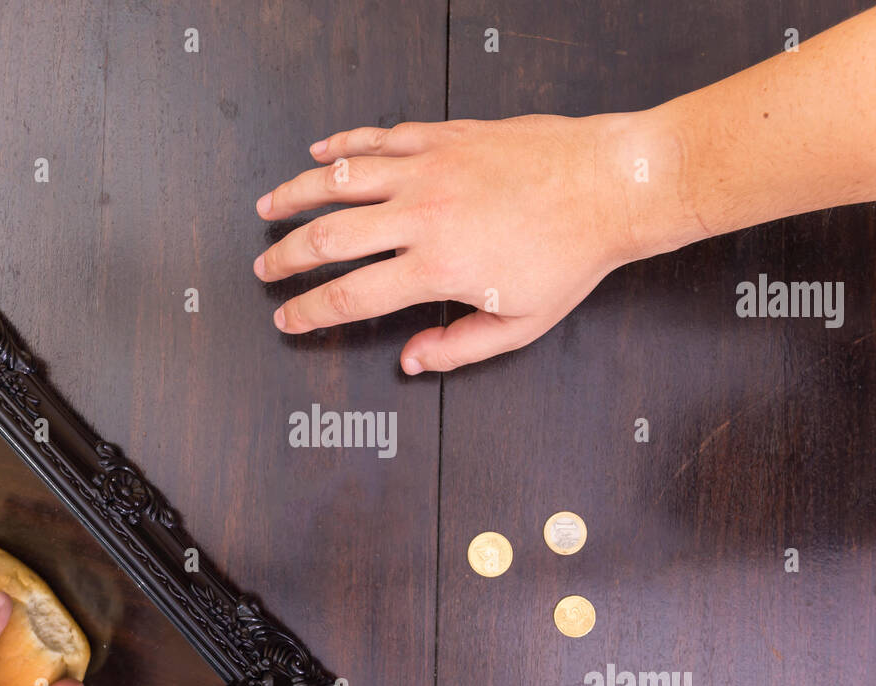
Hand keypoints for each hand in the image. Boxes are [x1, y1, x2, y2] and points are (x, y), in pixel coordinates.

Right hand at [254, 112, 688, 373]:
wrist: (611, 185)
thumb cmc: (572, 253)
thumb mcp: (522, 324)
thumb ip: (459, 347)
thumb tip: (412, 360)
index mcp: (438, 267)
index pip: (350, 297)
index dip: (309, 312)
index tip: (287, 318)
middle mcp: (423, 215)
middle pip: (328, 237)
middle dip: (286, 257)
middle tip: (265, 268)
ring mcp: (429, 169)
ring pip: (339, 179)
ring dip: (295, 194)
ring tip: (268, 207)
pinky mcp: (444, 136)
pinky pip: (377, 137)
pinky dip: (342, 144)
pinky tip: (319, 151)